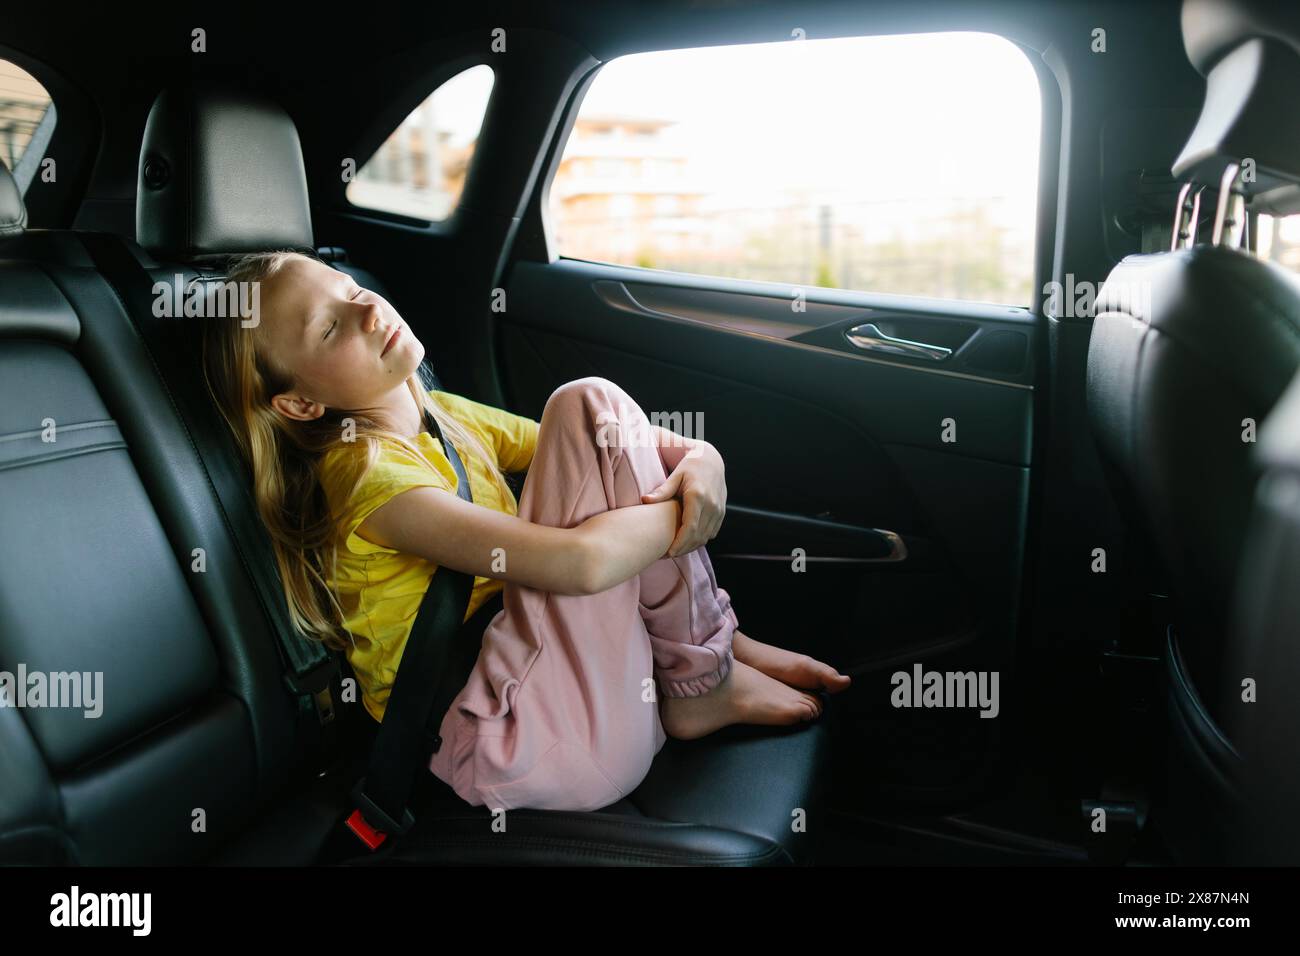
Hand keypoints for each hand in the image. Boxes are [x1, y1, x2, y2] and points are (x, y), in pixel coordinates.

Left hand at [640, 441, 725, 556]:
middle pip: (698, 536)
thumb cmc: (690, 467)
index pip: (690, 528)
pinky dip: (699, 541)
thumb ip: (662, 491)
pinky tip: (687, 542)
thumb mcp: (675, 475)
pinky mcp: (721, 513)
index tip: (668, 553)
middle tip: (667, 555)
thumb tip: (644, 500)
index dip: (680, 543)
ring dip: (691, 547)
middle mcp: (711, 505)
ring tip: (675, 550)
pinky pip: (711, 533)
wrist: (711, 460)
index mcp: (698, 496)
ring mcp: (719, 510)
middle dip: (683, 549)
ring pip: (706, 537)